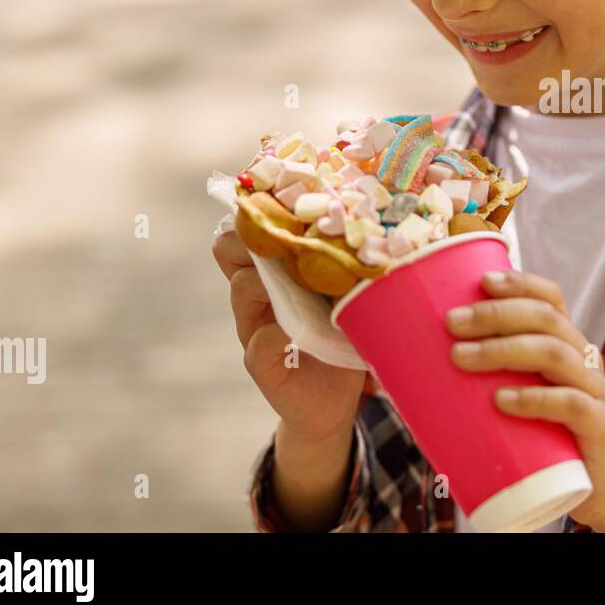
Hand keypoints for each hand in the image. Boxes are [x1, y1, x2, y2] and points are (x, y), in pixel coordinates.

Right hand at [212, 230, 365, 443]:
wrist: (336, 400)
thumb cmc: (343, 336)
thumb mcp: (344, 294)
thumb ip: (343, 265)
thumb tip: (373, 222)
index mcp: (272, 273)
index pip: (244, 231)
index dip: (259, 214)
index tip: (289, 204)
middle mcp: (256, 295)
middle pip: (231, 250)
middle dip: (258, 238)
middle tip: (293, 237)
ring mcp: (253, 328)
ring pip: (242, 287)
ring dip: (271, 279)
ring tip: (304, 280)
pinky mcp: (261, 363)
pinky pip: (258, 341)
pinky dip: (279, 333)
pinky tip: (301, 332)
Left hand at [444, 269, 604, 531]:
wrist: (597, 485)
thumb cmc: (544, 435)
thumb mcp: (518, 396)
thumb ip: (483, 380)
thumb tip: (402, 373)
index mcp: (566, 344)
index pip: (550, 298)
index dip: (519, 283)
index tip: (481, 281)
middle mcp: (583, 358)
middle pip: (546, 319)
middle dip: (495, 315)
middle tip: (451, 323)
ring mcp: (594, 390)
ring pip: (553, 353)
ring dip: (502, 349)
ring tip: (460, 358)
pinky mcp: (598, 426)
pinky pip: (570, 404)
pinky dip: (534, 399)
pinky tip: (502, 401)